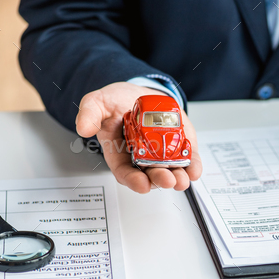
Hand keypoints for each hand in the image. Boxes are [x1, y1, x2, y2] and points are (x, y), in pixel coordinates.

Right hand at [75, 82, 201, 192]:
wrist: (141, 93)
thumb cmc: (118, 102)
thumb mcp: (98, 102)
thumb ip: (89, 113)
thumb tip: (82, 128)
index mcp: (120, 154)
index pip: (125, 173)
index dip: (133, 181)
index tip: (141, 185)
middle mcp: (142, 158)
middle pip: (150, 175)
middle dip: (159, 180)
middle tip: (167, 181)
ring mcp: (162, 154)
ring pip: (170, 171)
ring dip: (178, 178)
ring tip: (182, 180)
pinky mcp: (180, 146)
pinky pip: (188, 160)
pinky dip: (193, 167)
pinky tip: (195, 170)